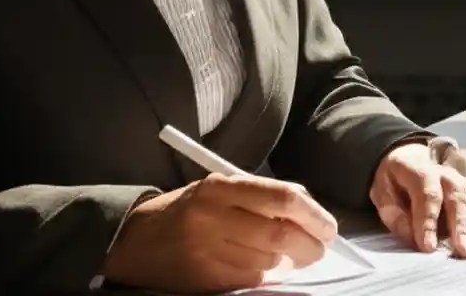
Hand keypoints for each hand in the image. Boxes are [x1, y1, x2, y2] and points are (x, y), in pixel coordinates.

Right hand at [104, 173, 338, 293]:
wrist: (137, 240)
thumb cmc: (189, 209)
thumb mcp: (219, 189)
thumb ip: (261, 196)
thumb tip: (310, 212)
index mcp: (220, 187)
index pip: (282, 198)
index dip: (314, 214)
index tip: (329, 226)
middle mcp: (213, 217)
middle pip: (281, 235)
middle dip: (311, 245)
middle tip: (320, 247)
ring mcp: (209, 251)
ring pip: (270, 262)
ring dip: (290, 261)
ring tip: (290, 254)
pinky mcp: (208, 278)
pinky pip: (253, 279)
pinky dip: (269, 274)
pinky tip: (265, 266)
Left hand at [369, 141, 465, 258]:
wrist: (406, 159)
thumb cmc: (393, 179)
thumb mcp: (381, 192)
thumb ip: (394, 214)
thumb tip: (412, 237)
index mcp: (418, 169)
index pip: (427, 195)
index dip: (428, 221)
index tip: (428, 246)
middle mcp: (442, 173)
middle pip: (453, 198)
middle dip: (457, 225)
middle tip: (460, 250)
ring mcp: (455, 181)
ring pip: (463, 204)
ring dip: (464, 229)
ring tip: (464, 251)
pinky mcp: (461, 192)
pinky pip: (464, 210)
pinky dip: (463, 228)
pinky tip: (461, 245)